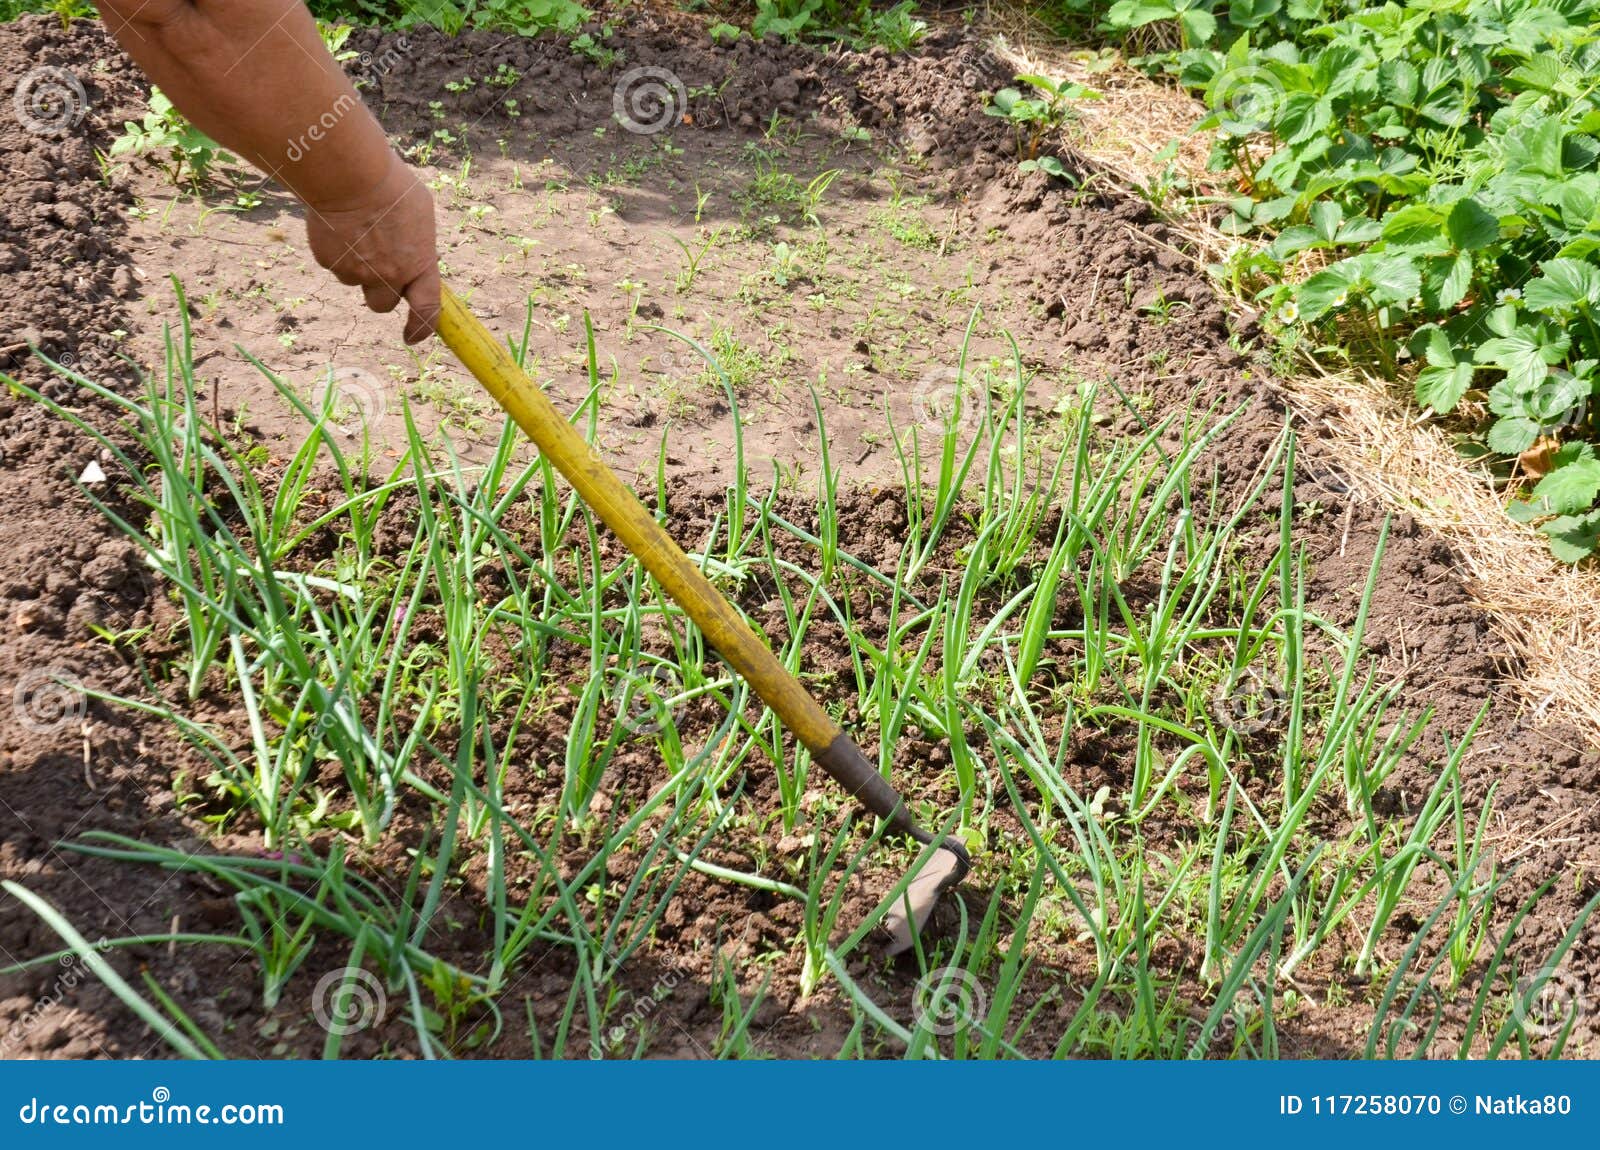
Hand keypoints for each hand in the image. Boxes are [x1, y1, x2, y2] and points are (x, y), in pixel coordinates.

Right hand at [305, 156, 439, 343]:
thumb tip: (413, 256)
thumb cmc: (390, 186)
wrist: (349, 175)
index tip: (413, 336)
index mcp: (418, 264)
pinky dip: (336, 250)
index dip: (421, 328)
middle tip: (376, 268)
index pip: (426, 310)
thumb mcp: (420, 213)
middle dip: (379, 293)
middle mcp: (388, 276)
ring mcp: (356, 272)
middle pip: (381, 305)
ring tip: (356, 230)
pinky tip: (338, 224)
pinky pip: (334, 263)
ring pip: (353, 281)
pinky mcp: (329, 262)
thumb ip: (418, 244)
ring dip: (355, 266)